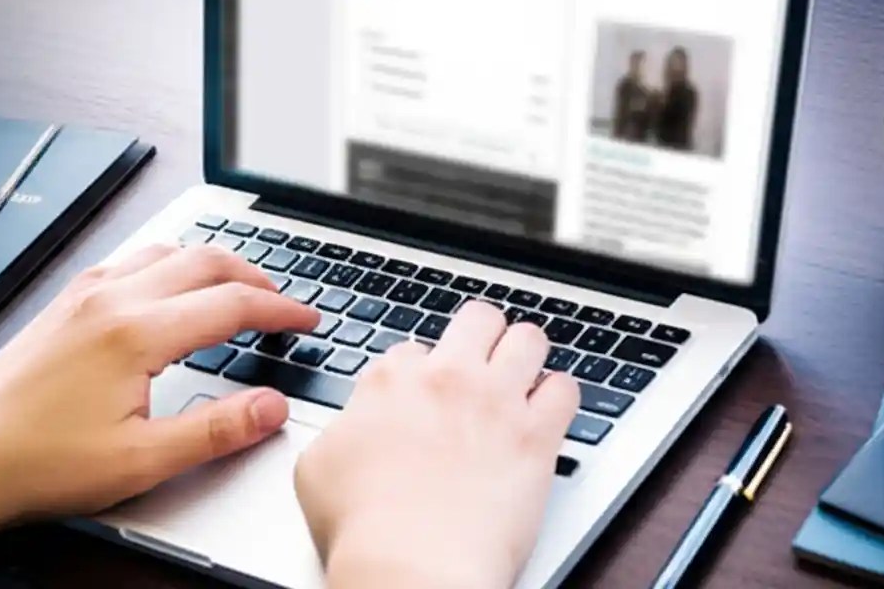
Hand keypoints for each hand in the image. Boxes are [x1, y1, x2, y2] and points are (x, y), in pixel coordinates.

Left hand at [0, 243, 317, 519]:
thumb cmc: (41, 463)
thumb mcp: (142, 461)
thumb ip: (216, 430)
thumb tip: (271, 407)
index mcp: (135, 334)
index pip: (231, 305)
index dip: (280, 310)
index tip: (307, 320)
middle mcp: (110, 301)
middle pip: (205, 261)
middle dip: (255, 277)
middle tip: (282, 302)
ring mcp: (84, 296)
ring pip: (167, 251)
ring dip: (213, 264)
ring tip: (238, 289)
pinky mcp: (67, 303)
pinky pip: (132, 260)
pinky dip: (171, 264)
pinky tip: (173, 288)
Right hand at [295, 302, 579, 588]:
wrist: (411, 566)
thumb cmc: (363, 529)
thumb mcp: (317, 467)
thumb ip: (342, 427)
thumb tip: (354, 424)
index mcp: (392, 380)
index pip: (414, 349)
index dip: (422, 373)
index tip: (426, 395)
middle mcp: (448, 377)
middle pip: (477, 318)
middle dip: (481, 337)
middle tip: (482, 364)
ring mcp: (496, 401)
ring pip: (528, 339)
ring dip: (526, 356)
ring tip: (523, 377)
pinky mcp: (537, 434)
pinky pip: (566, 389)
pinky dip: (560, 397)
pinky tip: (550, 412)